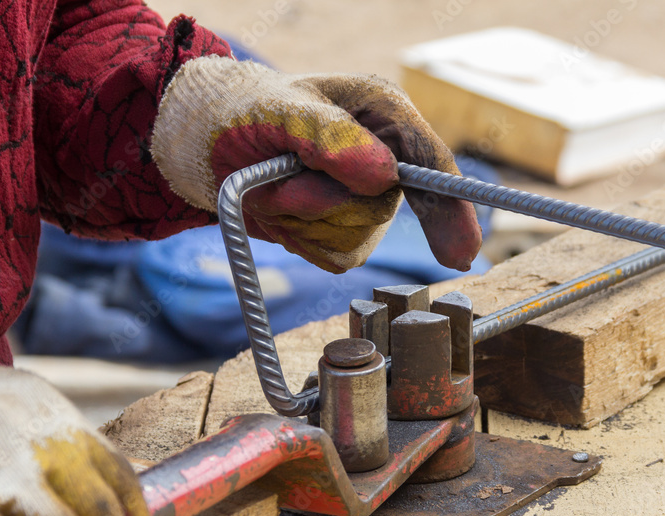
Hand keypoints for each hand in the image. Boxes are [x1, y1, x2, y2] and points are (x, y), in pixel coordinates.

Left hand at [151, 56, 480, 272]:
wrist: (204, 145)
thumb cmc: (240, 111)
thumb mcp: (278, 112)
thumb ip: (329, 138)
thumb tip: (383, 175)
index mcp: (380, 112)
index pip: (429, 161)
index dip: (451, 208)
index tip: (460, 253)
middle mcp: (382, 156)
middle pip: (381, 208)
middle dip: (321, 205)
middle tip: (277, 188)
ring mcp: (366, 196)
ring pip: (355, 238)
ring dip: (300, 221)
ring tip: (270, 189)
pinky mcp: (344, 228)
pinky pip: (335, 255)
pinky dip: (297, 238)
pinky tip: (278, 210)